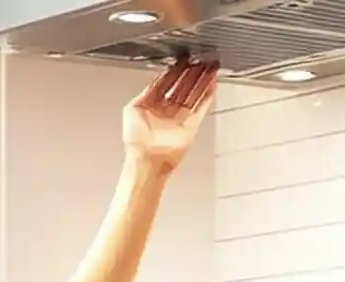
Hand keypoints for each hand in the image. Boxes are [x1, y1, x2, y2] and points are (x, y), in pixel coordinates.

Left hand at [122, 57, 218, 174]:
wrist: (146, 159)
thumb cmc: (136, 141)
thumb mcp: (132, 108)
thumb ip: (144, 93)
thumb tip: (152, 82)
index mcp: (153, 106)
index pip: (168, 82)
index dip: (176, 70)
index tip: (183, 60)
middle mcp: (168, 111)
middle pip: (183, 86)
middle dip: (193, 73)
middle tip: (201, 61)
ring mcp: (180, 118)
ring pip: (194, 94)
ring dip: (203, 81)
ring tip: (210, 68)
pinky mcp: (191, 126)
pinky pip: (201, 107)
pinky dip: (208, 95)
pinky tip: (212, 84)